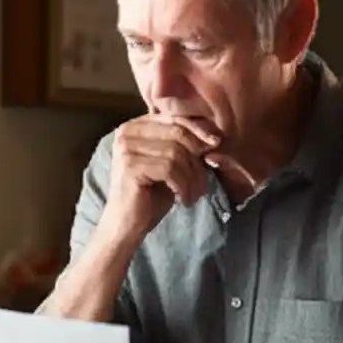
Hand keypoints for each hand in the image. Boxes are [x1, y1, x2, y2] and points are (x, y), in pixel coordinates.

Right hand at [100, 115, 219, 240]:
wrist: (128, 224)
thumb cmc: (151, 195)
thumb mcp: (172, 164)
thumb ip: (185, 145)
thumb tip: (214, 136)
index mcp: (135, 126)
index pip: (174, 117)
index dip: (198, 128)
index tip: (216, 143)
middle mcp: (126, 133)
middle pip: (177, 133)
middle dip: (197, 158)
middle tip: (203, 183)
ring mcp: (126, 149)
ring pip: (176, 152)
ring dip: (192, 177)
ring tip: (193, 195)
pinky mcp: (130, 166)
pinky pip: (170, 169)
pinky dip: (183, 186)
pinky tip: (182, 200)